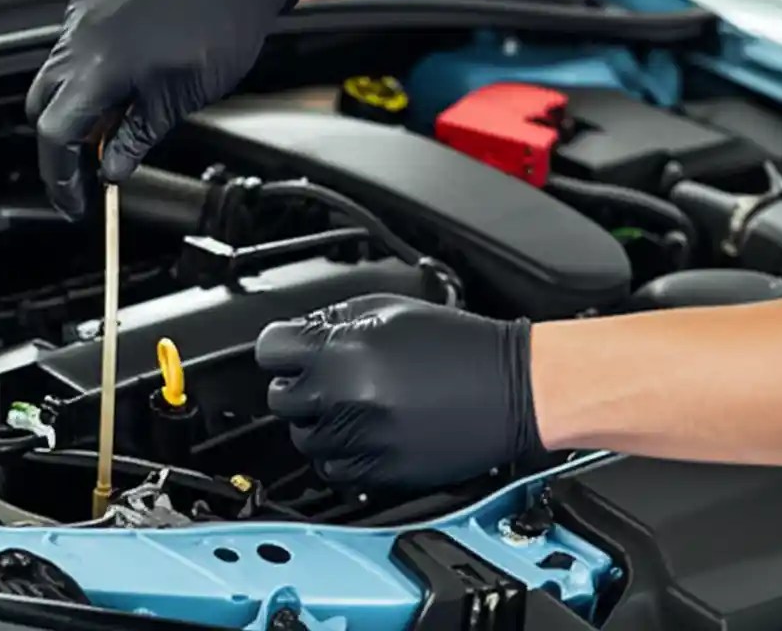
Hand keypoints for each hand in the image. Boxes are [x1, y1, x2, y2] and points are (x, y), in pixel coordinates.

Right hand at [25, 0, 298, 217]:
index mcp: (94, 70)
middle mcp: (77, 41)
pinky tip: (118, 91)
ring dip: (74, 111)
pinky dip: (84, 79)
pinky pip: (71, 51)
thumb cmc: (217, 26)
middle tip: (90, 173)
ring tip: (113, 131)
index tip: (74, 201)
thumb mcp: (177, 101)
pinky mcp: (91, 5)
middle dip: (61, 146)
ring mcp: (81, 19)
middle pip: (43, 109)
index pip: (54, 136)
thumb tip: (112, 171)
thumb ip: (136, 139)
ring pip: (55, 79)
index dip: (61, 178)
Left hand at [255, 294, 544, 491]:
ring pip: (302, 437)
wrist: (511, 390)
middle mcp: (344, 397)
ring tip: (355, 404)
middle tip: (330, 377)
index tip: (294, 349)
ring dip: (319, 422)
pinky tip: (367, 432)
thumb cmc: (459, 346)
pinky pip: (331, 470)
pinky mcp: (378, 473)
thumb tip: (299, 332)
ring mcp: (360, 439)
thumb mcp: (390, 308)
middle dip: (300, 384)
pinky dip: (341, 454)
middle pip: (279, 397)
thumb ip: (332, 319)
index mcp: (343, 350)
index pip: (269, 350)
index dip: (283, 347)